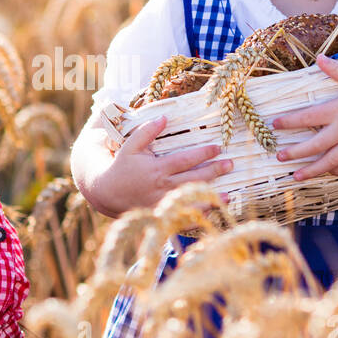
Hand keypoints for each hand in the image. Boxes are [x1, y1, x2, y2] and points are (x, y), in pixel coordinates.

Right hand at [90, 115, 232, 216]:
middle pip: (194, 179)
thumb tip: (165, 117)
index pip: (185, 160)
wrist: (107, 194)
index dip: (204, 153)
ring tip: (228, 195)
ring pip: (192, 201)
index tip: (218, 148)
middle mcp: (162, 187)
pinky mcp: (162, 217)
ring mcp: (163, 204)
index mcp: (157, 169)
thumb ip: (146, 131)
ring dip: (211, 199)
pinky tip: (210, 214)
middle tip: (230, 164)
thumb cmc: (121, 168)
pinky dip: (197, 218)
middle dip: (214, 171)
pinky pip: (183, 220)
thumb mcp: (130, 146)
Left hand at [271, 54, 337, 179]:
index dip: (290, 121)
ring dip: (311, 170)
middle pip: (315, 145)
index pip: (309, 116)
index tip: (275, 124)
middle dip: (295, 152)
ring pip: (330, 162)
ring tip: (295, 176)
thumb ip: (337, 70)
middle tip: (279, 156)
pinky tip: (325, 172)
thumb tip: (319, 58)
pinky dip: (336, 172)